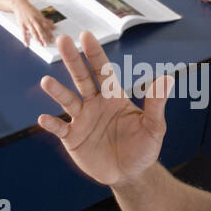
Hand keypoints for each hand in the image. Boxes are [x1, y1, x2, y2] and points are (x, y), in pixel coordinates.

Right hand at [7, 0, 55, 46]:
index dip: (50, 33)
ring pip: (33, 31)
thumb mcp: (39, 14)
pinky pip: (23, 32)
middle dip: (44, 37)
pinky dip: (25, 39)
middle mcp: (35, 21)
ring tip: (40, 44)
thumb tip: (53, 27)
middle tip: (47, 44)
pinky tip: (27, 44)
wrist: (20, 4)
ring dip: (37, 39)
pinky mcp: (22, 24)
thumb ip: (46, 21)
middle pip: (40, 30)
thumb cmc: (30, 9)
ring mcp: (28, 23)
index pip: (46, 27)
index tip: (53, 39)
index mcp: (39, 18)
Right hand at [37, 31, 171, 185]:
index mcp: (114, 97)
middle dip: (73, 60)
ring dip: (57, 91)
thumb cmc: (144, 148)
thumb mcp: (154, 128)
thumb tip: (167, 78)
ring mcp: (82, 120)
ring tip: (46, 81)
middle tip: (62, 40)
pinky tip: (43, 119)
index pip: (103, 71)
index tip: (86, 36)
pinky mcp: (73, 138)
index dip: (95, 54)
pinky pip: (60, 129)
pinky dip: (51, 124)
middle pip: (82, 78)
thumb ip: (156, 105)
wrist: (130, 174)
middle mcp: (95, 104)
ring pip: (68, 101)